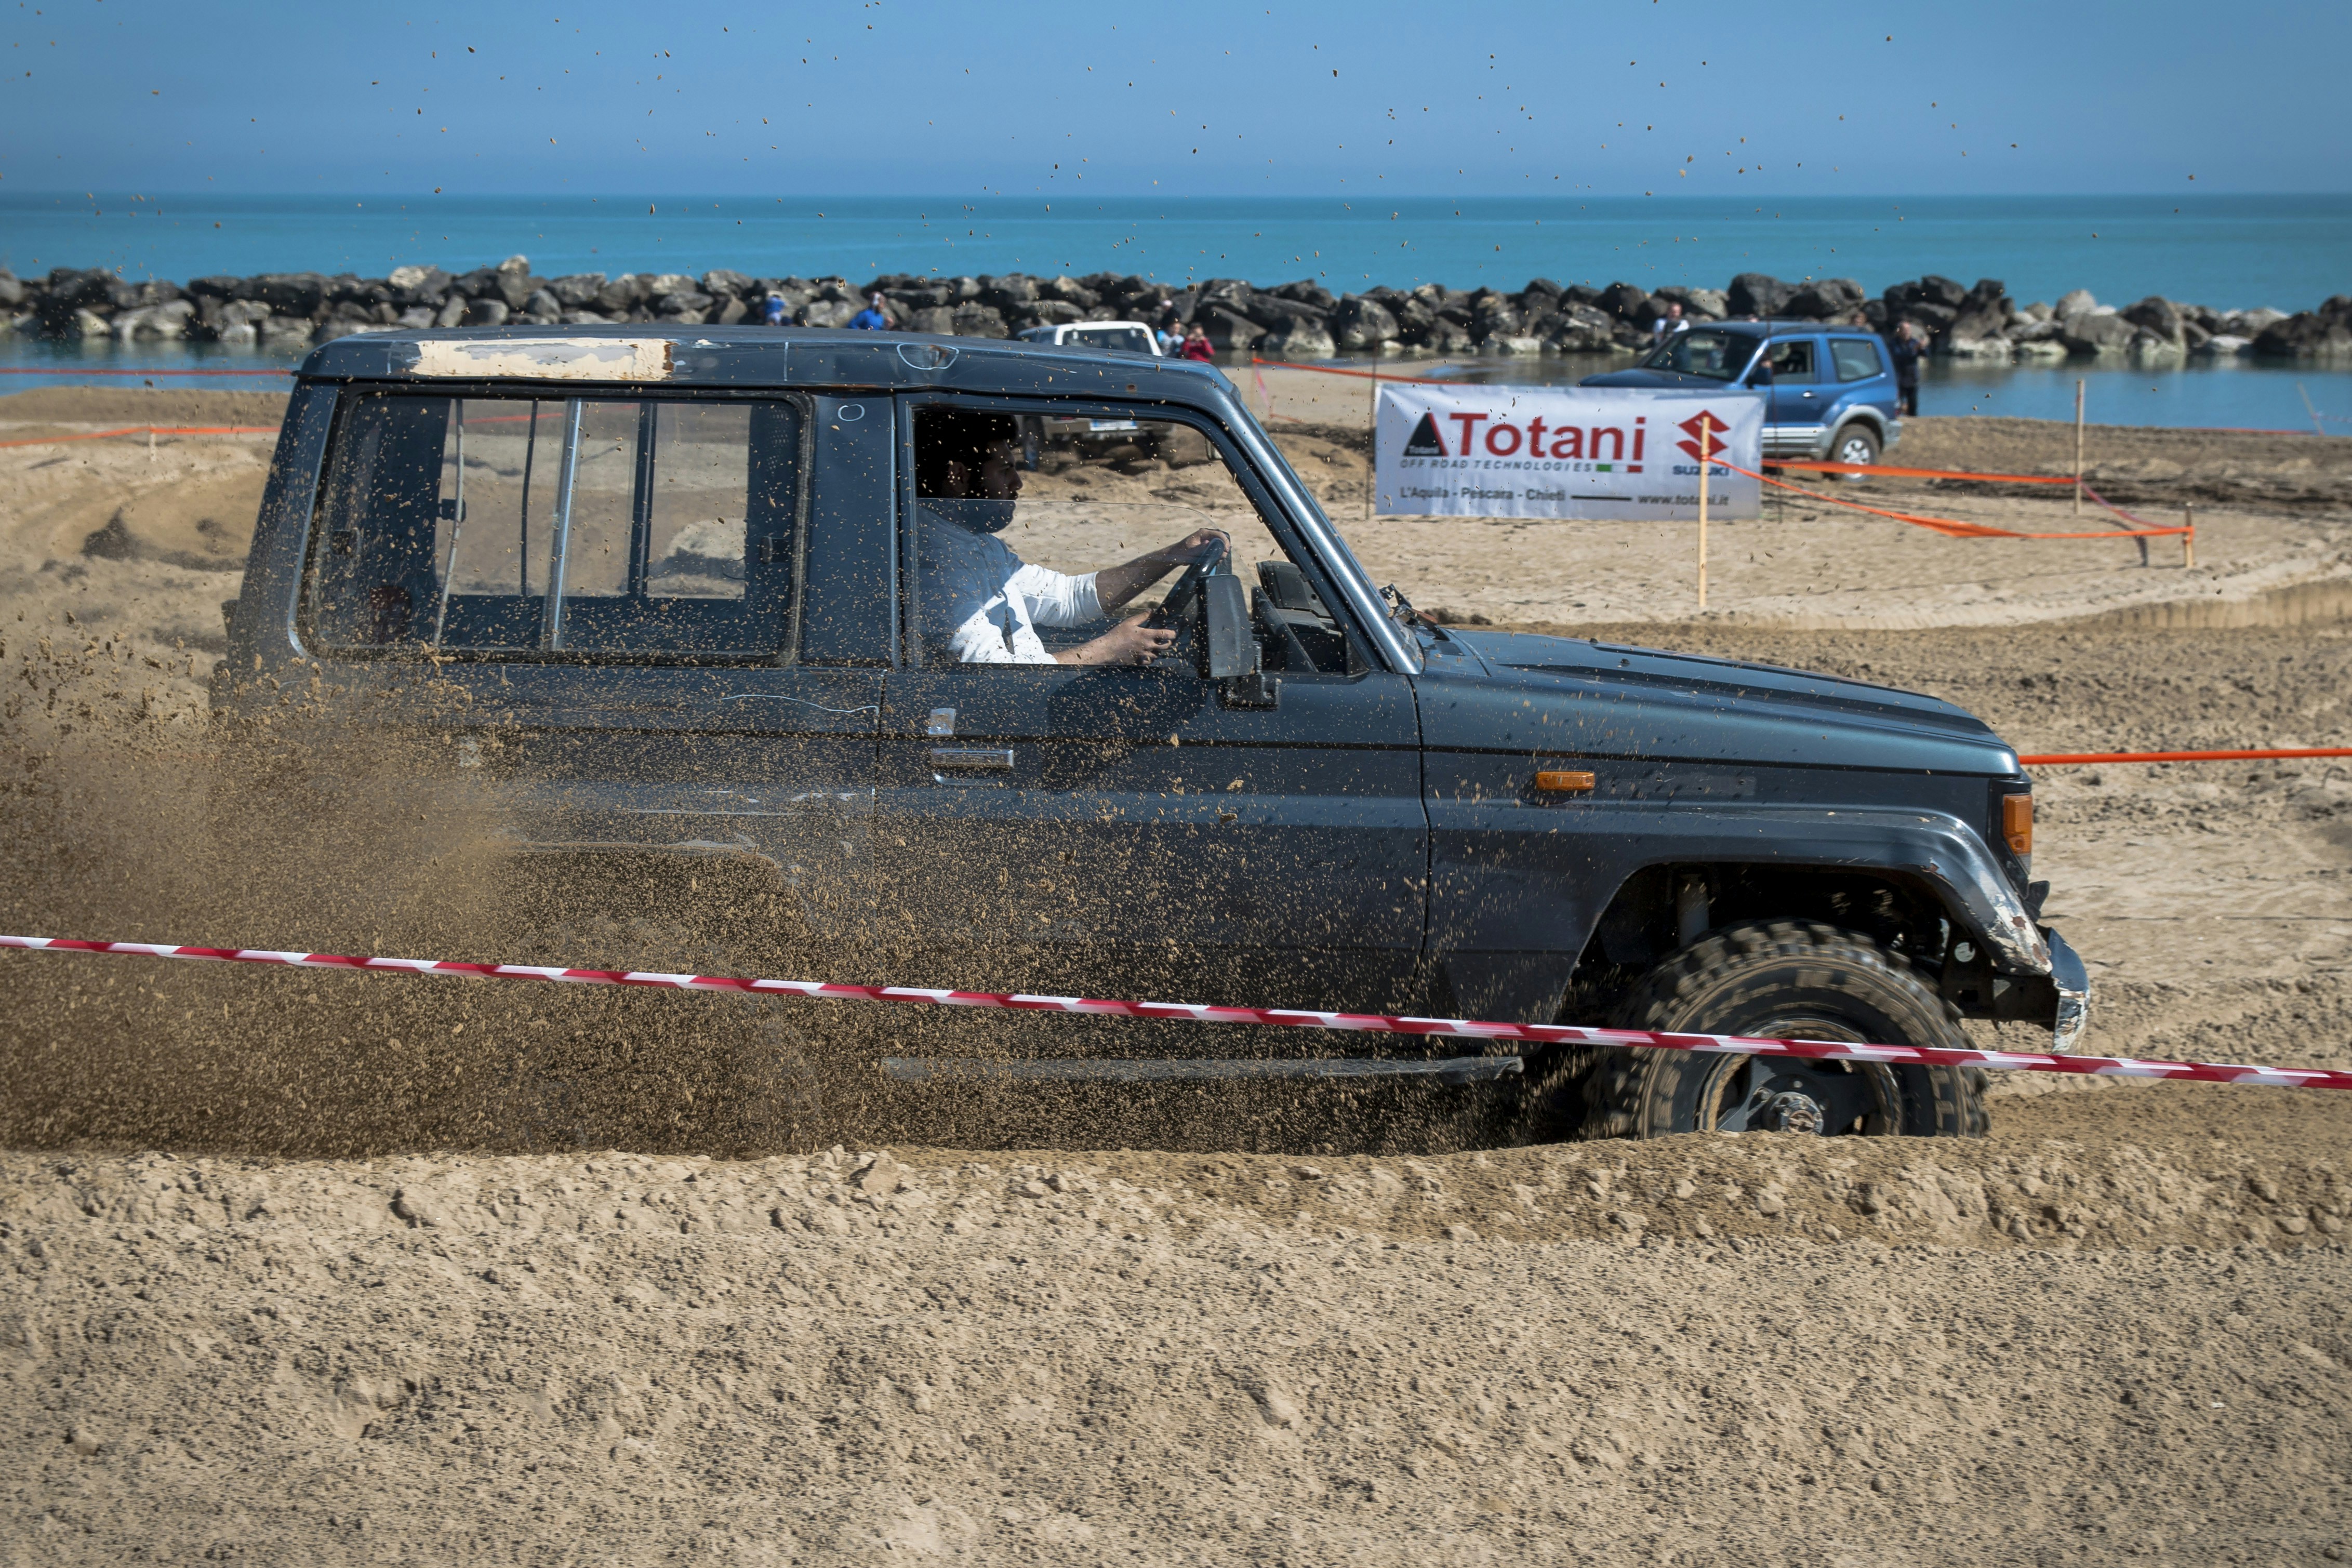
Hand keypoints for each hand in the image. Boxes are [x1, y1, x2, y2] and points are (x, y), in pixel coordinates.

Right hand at [1060, 613, 1175, 667]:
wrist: (1108, 649)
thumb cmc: (1117, 634)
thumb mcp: (1129, 622)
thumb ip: (1142, 617)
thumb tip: (1151, 610)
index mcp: (1147, 635)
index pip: (1165, 635)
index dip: (1172, 634)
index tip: (1173, 633)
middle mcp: (1148, 646)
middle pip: (1165, 647)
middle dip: (1168, 643)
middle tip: (1166, 640)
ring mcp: (1144, 655)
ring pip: (1158, 655)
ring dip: (1158, 651)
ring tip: (1155, 647)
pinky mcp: (1139, 662)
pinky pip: (1150, 661)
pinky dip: (1151, 658)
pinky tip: (1148, 654)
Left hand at [1156, 528, 1227, 566]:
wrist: (1176, 556)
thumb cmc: (1182, 553)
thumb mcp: (1191, 552)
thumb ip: (1200, 548)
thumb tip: (1209, 543)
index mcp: (1203, 533)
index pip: (1219, 534)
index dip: (1225, 542)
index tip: (1227, 550)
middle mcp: (1206, 535)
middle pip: (1221, 539)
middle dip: (1224, 548)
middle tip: (1222, 557)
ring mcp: (1207, 541)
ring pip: (1220, 545)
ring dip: (1221, 552)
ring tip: (1218, 560)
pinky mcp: (1207, 546)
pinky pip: (1216, 549)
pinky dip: (1218, 554)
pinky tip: (1215, 560)